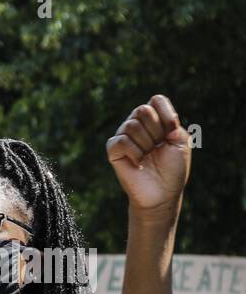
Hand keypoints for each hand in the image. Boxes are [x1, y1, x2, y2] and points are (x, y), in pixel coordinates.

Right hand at [106, 94, 190, 218]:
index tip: (171, 133)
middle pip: (143, 110)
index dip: (166, 114)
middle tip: (158, 148)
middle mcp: (137, 125)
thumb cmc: (173, 168)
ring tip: (148, 157)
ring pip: (132, 125)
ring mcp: (123, 137)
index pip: (156, 100)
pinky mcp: (113, 151)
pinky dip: (134, 152)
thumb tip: (152, 116)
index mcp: (154, 120)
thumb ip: (171, 122)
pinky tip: (138, 163)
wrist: (162, 193)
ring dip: (146, 144)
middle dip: (156, 131)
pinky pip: (121, 141)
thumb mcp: (180, 140)